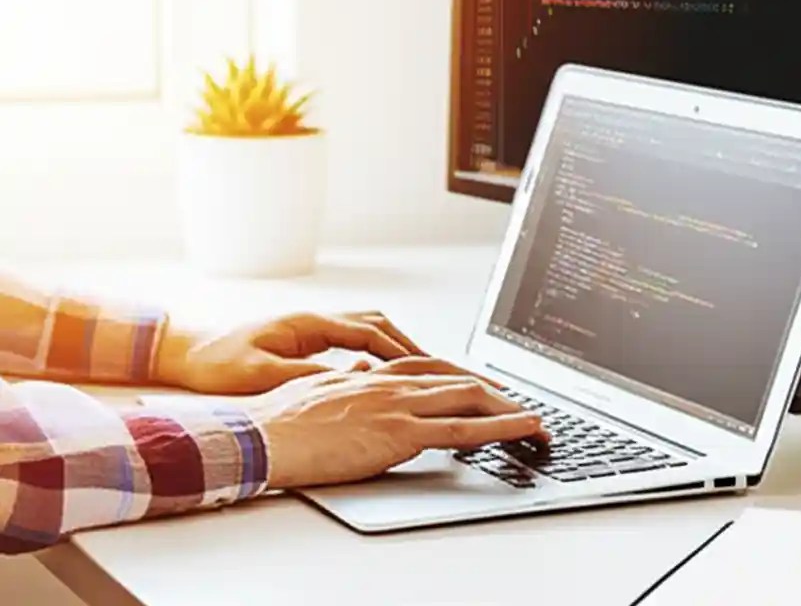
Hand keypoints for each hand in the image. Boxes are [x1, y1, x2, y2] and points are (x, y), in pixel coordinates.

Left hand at [155, 312, 418, 394]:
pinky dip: (377, 352)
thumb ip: (306, 376)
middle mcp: (314, 320)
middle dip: (409, 346)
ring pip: (368, 329)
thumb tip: (349, 380)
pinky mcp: (306, 340)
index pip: (370, 333)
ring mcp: (311, 328)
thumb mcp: (260, 375)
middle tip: (436, 369)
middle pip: (378, 324)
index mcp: (308, 324)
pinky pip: (354, 341)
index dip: (402, 352)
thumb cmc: (214, 363)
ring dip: (395, 347)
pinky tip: (384, 373)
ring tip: (419, 371)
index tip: (426, 370)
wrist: (185, 352)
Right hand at [251, 366, 548, 488]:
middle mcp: (393, 382)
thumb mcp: (319, 388)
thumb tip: (362, 369)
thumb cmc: (280, 420)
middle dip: (497, 394)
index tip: (488, 388)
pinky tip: (524, 430)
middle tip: (522, 408)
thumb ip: (347, 378)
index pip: (433, 367)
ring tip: (537, 422)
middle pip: (460, 379)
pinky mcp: (399, 433)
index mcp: (374, 373)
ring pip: (470, 398)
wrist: (260, 437)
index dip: (465, 378)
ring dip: (510, 409)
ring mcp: (399, 406)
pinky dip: (501, 428)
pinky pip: (462, 430)